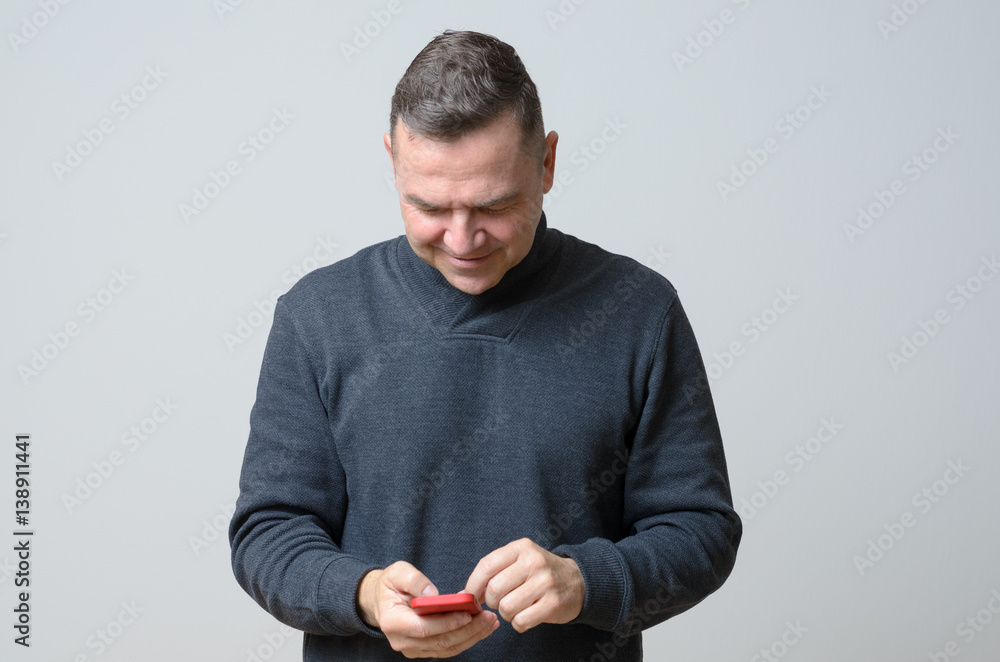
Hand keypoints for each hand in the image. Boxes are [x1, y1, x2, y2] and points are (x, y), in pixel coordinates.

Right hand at [357, 561, 498, 657]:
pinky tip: (481, 628)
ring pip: (447, 648)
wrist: (382, 600)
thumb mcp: (397, 573)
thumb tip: (433, 593)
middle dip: (467, 631)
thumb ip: (414, 580)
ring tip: (490, 622)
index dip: (447, 623)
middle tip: (488, 617)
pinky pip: (447, 648)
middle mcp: (402, 641)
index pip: (423, 628)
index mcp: (393, 622)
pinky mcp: (423, 650)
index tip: (467, 614)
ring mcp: (412, 649)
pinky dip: (466, 639)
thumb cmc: (390, 585)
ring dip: (471, 637)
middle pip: (440, 641)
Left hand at [464, 538, 584, 632]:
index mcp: (521, 548)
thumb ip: (495, 571)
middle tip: (501, 601)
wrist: (578, 581)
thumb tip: (466, 593)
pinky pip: (521, 621)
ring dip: (506, 613)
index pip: (486, 565)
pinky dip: (519, 623)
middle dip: (492, 601)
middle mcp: (533, 562)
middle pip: (494, 589)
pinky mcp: (553, 604)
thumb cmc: (539, 572)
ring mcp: (545, 583)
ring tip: (517, 607)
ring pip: (506, 607)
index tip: (471, 596)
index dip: (474, 584)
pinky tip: (527, 615)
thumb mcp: (520, 560)